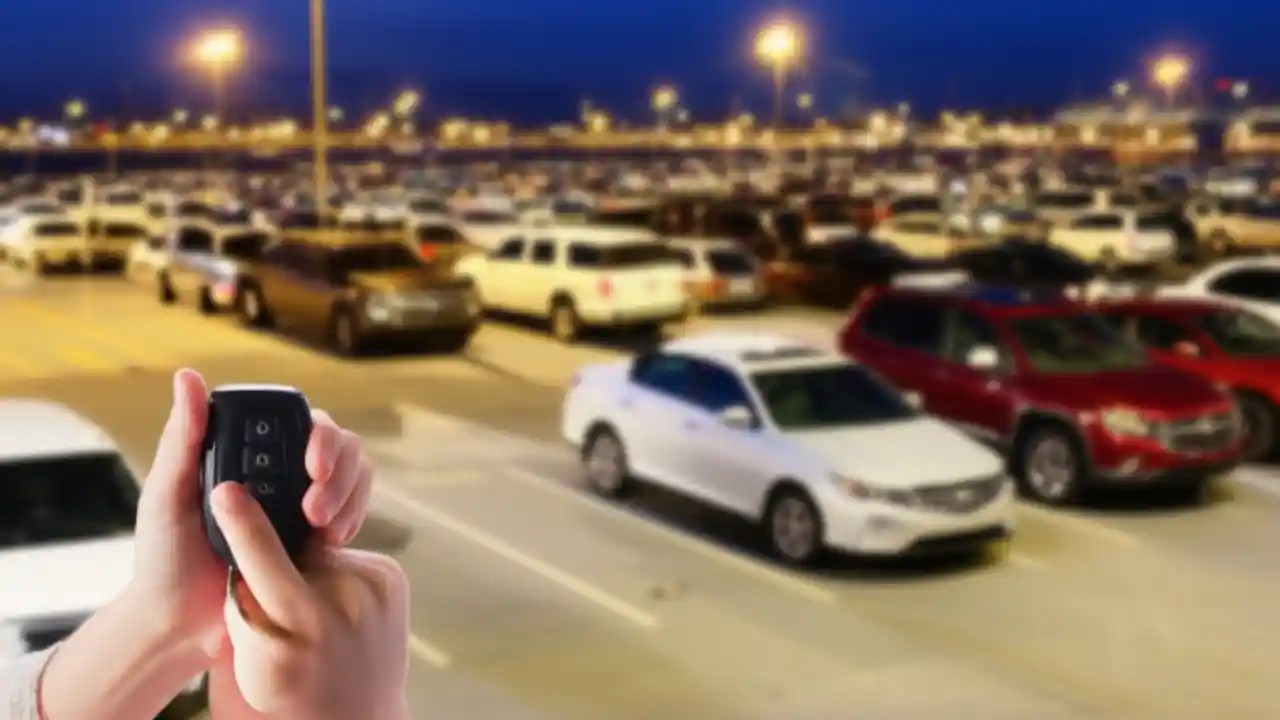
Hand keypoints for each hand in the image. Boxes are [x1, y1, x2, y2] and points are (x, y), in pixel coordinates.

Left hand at [131, 369, 372, 656]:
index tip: (312, 464)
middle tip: (315, 509)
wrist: (180, 626)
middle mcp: (280, 470)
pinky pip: (354, 513)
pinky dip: (354, 519)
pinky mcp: (316, 537)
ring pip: (355, 475)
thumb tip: (187, 376)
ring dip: (351, 495)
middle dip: (340, 472)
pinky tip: (335, 541)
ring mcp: (302, 502)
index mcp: (247, 453)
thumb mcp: (166, 493)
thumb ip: (183, 437)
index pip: (301, 421)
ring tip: (325, 530)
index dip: (319, 436)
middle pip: (339, 445)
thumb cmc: (163, 558)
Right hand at [208, 483, 409, 719]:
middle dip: (275, 558)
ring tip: (311, 609)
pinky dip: (335, 574)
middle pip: (292, 551)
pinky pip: (348, 559)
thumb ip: (244, 608)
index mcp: (294, 628)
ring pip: (321, 554)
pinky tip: (335, 603)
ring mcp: (374, 590)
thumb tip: (242, 553)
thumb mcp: (250, 663)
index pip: (260, 558)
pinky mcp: (392, 579)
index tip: (226, 491)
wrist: (357, 716)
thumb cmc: (289, 692)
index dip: (241, 522)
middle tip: (272, 578)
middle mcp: (340, 606)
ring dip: (309, 569)